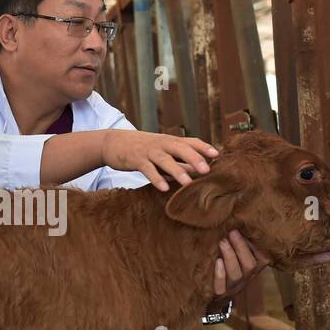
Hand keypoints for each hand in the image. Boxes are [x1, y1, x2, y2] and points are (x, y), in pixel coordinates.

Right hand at [99, 131, 218, 190]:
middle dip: (194, 159)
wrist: (112, 142)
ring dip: (177, 171)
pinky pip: (148, 169)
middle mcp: (161, 144)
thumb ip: (178, 160)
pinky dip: (156, 178)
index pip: (190, 141)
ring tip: (188, 183)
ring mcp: (148, 151)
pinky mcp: (136, 159)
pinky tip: (163, 188)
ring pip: (165, 160)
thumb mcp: (161, 152)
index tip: (217, 155)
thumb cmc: (141, 148)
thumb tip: (196, 171)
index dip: (203, 147)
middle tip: (206, 171)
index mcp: (169, 141)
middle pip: (180, 149)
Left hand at [212, 230, 269, 303]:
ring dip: (230, 257)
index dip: (257, 245)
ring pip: (236, 275)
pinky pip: (220, 287)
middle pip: (250, 265)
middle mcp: (246, 278)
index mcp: (253, 267)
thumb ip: (240, 242)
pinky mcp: (219, 294)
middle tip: (232, 232)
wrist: (214, 295)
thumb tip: (238, 220)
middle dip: (241, 247)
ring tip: (222, 242)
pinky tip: (216, 261)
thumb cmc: (226, 266)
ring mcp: (233, 287)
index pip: (263, 257)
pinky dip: (219, 275)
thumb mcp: (236, 254)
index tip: (248, 228)